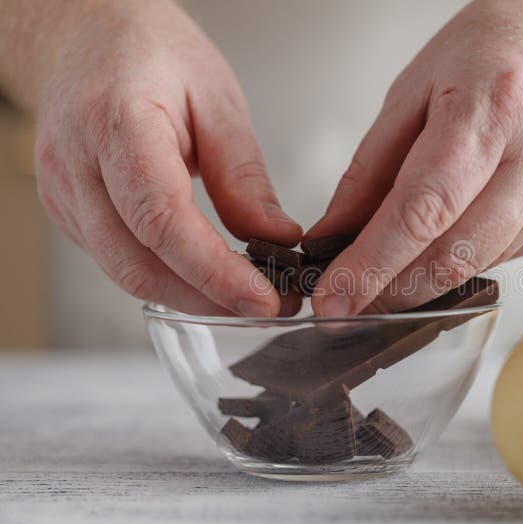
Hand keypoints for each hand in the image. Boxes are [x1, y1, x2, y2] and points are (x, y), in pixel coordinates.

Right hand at [33, 1, 301, 315]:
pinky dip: (168, 279)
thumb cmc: (150, 52)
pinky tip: (208, 277)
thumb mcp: (217, 99)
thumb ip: (243, 176)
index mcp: (115, 123)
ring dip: (192, 297)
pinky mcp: (70, 211)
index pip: (161, 219)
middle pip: (138, 264)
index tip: (264, 299)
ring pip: (126, 274)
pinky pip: (119, 261)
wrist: (85, 36)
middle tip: (271, 307)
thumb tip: (276, 240)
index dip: (213, 271)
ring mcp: (64, 194)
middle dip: (209, 299)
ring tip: (248, 297)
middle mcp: (76, 166)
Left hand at [306, 0, 522, 314]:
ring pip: (483, 262)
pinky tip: (455, 236)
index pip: (422, 211)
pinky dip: (471, 257)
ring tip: (394, 269)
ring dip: (429, 278)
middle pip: (455, 254)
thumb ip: (372, 164)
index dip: (371, 266)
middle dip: (394, 292)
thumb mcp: (418, 84)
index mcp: (492, 107)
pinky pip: (512, 253)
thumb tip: (336, 231)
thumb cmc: (504, 42)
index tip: (333, 301)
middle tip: (352, 305)